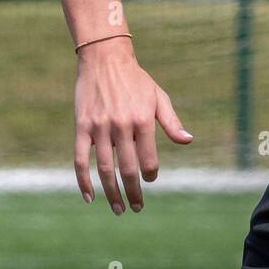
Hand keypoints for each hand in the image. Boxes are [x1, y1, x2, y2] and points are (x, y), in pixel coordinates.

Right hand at [74, 41, 192, 213]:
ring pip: (104, 169)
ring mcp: (99, 127)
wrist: (105, 60)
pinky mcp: (81, 127)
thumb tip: (188, 141)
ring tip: (118, 209)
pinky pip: (80, 159)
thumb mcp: (159, 98)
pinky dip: (83, 181)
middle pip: (127, 169)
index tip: (151, 179)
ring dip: (111, 193)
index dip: (151, 174)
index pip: (149, 159)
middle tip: (137, 208)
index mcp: (143, 120)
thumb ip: (171, 122)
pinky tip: (90, 198)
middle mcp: (122, 126)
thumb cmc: (137, 81)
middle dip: (133, 192)